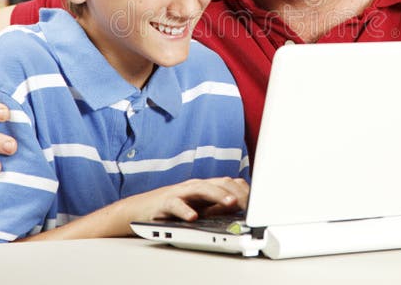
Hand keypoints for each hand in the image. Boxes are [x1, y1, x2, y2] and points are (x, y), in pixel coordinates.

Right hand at [125, 177, 249, 230]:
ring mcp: (180, 192)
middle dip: (236, 192)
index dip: (245, 192)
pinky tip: (193, 217)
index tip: (257, 203)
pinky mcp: (165, 202)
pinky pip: (176, 205)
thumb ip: (219, 207)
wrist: (143, 208)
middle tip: (248, 204)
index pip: (230, 183)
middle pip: (220, 182)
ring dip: (217, 195)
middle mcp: (195, 186)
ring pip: (201, 188)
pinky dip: (185, 210)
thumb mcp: (201, 207)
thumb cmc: (175, 207)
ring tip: (230, 203)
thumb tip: (242, 211)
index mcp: (206, 186)